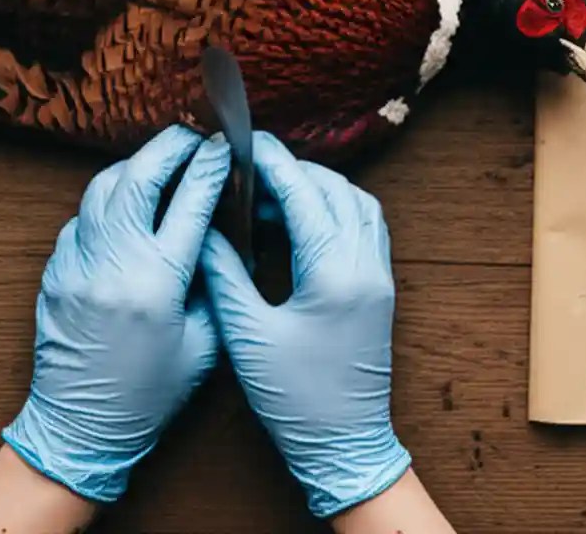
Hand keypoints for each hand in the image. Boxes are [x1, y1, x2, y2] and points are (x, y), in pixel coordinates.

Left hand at [2, 125, 230, 502]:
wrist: (83, 425)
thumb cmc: (152, 392)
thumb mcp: (207, 340)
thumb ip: (215, 281)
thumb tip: (220, 230)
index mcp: (157, 283)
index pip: (190, 201)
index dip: (211, 166)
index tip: (226, 147)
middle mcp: (112, 265)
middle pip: (138, 176)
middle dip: (169, 146)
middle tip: (193, 136)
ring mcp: (76, 265)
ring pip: (102, 188)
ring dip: (135, 166)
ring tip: (162, 161)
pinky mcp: (56, 272)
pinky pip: (83, 218)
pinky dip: (109, 201)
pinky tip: (130, 206)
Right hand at [198, 131, 410, 518]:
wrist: (345, 444)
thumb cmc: (295, 398)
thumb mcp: (247, 335)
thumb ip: (225, 274)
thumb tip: (203, 230)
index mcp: (335, 272)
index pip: (304, 194)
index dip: (272, 162)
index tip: (244, 140)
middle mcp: (367, 265)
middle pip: (335, 190)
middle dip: (293, 171)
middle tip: (249, 171)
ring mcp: (381, 276)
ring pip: (356, 204)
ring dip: (318, 189)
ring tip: (271, 196)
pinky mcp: (381, 289)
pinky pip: (366, 228)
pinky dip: (337, 211)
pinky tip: (302, 223)